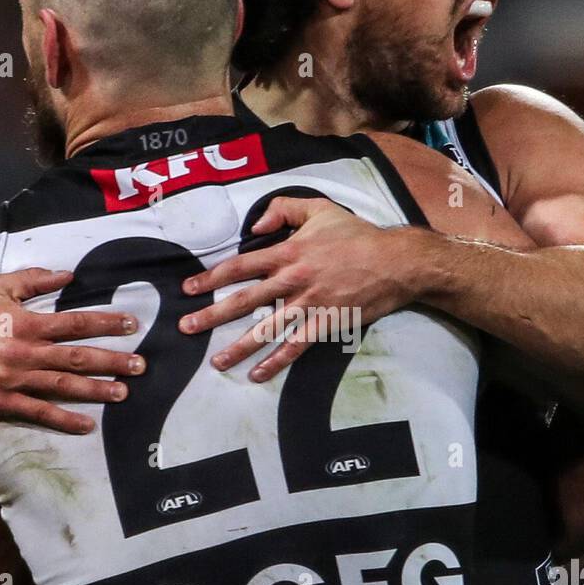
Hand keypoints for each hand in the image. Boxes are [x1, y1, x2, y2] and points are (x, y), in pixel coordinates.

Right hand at [0, 268, 145, 433]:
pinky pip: (40, 413)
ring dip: (97, 389)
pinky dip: (64, 420)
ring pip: (65, 385)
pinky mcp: (4, 402)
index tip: (132, 325)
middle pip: (78, 356)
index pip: (75, 322)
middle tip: (140, 365)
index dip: (106, 322)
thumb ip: (32, 279)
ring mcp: (15, 379)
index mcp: (25, 322)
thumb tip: (68, 273)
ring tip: (124, 392)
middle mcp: (25, 352)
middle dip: (113, 360)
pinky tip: (87, 425)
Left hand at [178, 196, 417, 379]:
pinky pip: (296, 347)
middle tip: (187, 328)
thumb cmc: (357, 235)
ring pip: (267, 329)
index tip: (189, 289)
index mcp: (288, 253)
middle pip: (245, 301)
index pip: (240, 266)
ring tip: (217, 362)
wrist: (396, 262)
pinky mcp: (327, 324)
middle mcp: (293, 280)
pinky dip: (276, 362)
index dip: (211, 278)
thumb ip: (283, 210)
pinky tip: (257, 375)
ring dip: (239, 347)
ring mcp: (309, 305)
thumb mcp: (319, 209)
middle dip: (212, 315)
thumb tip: (255, 225)